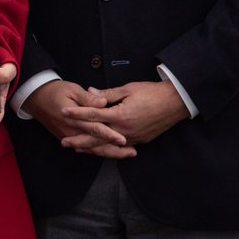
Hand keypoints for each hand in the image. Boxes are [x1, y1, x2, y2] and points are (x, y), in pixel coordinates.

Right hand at [23, 79, 134, 157]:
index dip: (110, 135)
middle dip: (115, 150)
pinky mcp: (68, 137)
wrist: (36, 98)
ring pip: (92, 149)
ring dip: (109, 153)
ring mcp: (69, 136)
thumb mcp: (72, 90)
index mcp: (75, 119)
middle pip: (96, 145)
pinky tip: (108, 152)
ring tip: (126, 154)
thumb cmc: (56, 91)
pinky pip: (85, 149)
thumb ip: (88, 98)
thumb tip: (103, 102)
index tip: (124, 140)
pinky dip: (98, 151)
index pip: (96, 129)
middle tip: (132, 152)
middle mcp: (72, 131)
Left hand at [61, 80, 188, 153]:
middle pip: (97, 137)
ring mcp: (132, 137)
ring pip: (107, 146)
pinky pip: (119, 147)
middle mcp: (125, 129)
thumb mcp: (128, 89)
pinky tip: (99, 149)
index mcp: (120, 115)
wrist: (175, 103)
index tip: (63, 112)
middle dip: (79, 140)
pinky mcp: (139, 140)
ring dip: (91, 148)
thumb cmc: (152, 93)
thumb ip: (107, 94)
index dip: (77, 114)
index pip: (93, 115)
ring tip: (78, 148)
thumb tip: (90, 93)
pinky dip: (107, 148)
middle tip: (64, 141)